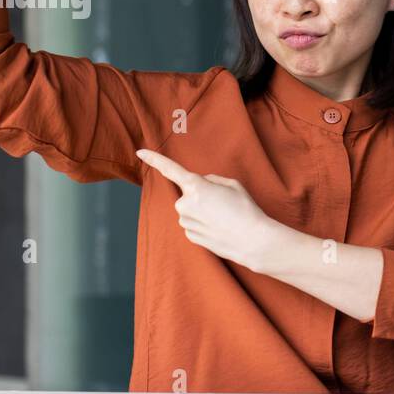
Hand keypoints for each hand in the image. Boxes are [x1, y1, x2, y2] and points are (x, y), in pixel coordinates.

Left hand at [135, 149, 289, 272]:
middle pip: (188, 193)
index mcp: (196, 186)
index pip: (170, 169)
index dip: (154, 159)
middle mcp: (185, 204)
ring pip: (190, 210)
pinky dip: (203, 224)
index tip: (140, 152)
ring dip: (202, 211)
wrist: (253, 241)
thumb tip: (202, 185)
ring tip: (224, 217)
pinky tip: (218, 228)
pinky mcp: (190, 236)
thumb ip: (211, 180)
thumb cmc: (246, 209)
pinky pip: (193, 224)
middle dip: (201, 195)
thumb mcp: (233, 184)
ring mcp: (186, 222)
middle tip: (223, 203)